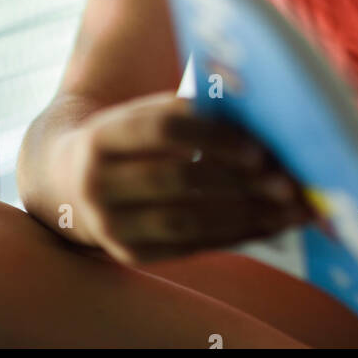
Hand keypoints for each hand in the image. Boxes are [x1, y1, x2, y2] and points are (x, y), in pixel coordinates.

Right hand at [62, 92, 314, 265]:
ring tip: (290, 209)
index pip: (162, 129)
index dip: (212, 136)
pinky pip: (191, 248)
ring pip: (187, 222)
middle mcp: (98, 184)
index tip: (258, 147)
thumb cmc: (127, 137)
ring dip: (246, 216)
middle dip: (239, 182)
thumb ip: (188, 110)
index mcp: (102, 136)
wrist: (68, 183)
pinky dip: (235, 237)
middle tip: (287, 182)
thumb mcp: (141, 114)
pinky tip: (270, 226)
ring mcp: (111, 227)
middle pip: (178, 180)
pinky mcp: (130, 255)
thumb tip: (255, 103)